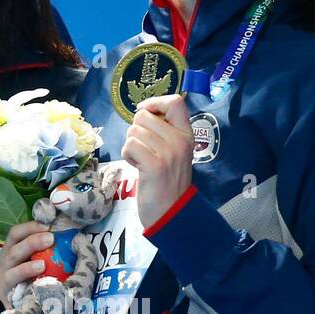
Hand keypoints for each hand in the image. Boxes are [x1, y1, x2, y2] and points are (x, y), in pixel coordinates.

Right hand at [0, 221, 55, 300]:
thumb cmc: (39, 287)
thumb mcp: (43, 267)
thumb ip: (50, 254)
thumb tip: (74, 239)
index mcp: (13, 252)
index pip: (16, 234)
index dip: (30, 226)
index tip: (48, 223)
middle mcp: (5, 262)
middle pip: (14, 244)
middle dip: (32, 239)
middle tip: (51, 237)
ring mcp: (3, 276)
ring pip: (12, 259)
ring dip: (28, 253)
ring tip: (45, 254)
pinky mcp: (4, 291)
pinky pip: (12, 278)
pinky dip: (25, 271)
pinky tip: (40, 269)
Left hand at [121, 94, 193, 229]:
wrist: (170, 211)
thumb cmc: (165, 180)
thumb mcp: (172, 151)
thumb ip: (162, 131)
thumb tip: (143, 111)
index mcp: (186, 134)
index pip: (176, 102)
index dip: (154, 103)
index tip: (146, 113)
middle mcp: (181, 140)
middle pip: (143, 116)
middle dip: (136, 132)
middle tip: (144, 151)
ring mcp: (169, 152)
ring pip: (133, 131)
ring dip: (131, 146)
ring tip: (142, 161)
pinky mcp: (155, 165)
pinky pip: (130, 145)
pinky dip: (127, 155)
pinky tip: (137, 167)